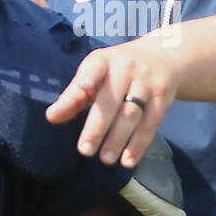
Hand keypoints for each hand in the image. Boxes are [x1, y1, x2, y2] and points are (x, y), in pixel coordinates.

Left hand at [46, 40, 176, 168]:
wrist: (164, 55)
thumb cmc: (118, 70)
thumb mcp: (96, 74)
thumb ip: (74, 96)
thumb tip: (52, 117)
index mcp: (104, 61)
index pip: (95, 69)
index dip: (88, 78)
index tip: (83, 88)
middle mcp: (127, 69)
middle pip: (111, 101)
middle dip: (98, 127)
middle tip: (85, 150)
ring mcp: (147, 83)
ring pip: (132, 114)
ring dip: (118, 139)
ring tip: (105, 159)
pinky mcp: (163, 98)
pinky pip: (151, 123)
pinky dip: (139, 144)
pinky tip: (128, 160)